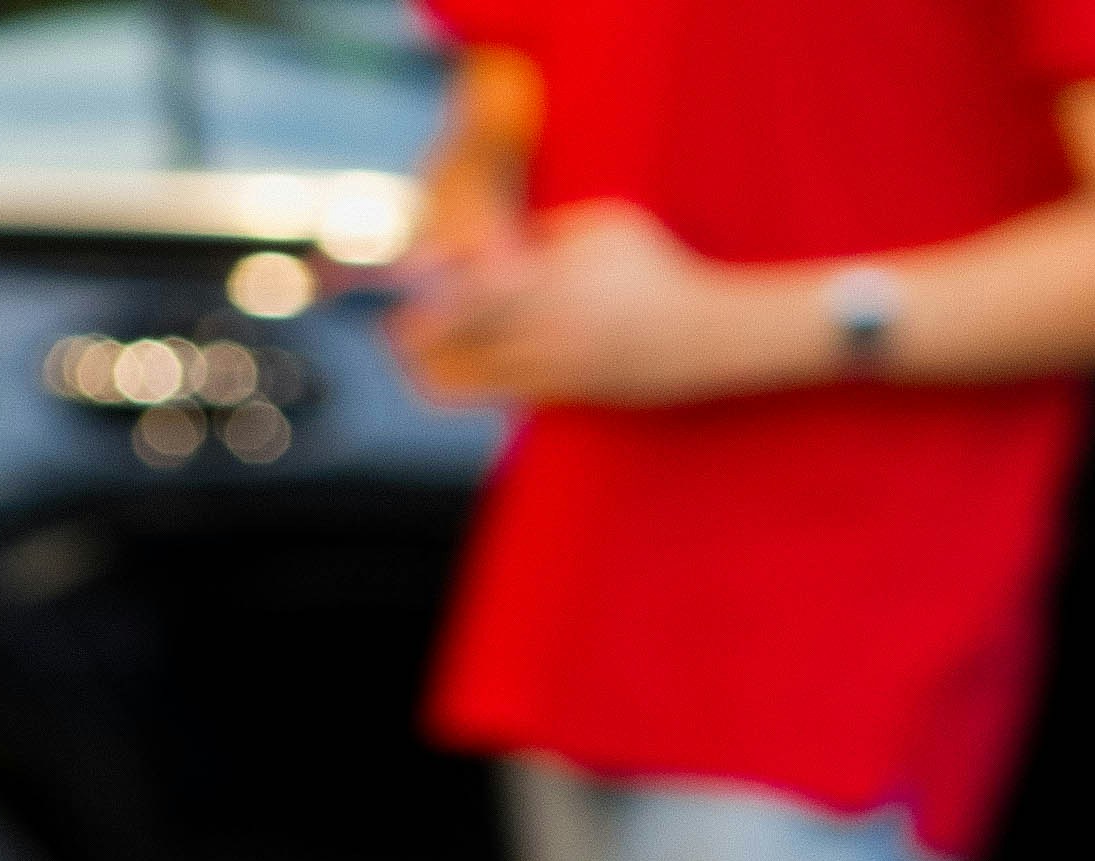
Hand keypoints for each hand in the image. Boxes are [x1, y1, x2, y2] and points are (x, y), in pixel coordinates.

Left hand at [397, 196, 772, 408]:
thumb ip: (545, 235)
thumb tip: (494, 243)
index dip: (433, 288)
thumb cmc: (652, 267)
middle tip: (393, 332)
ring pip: (479, 382)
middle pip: (464, 343)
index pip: (475, 289)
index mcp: (554, 283)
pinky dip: (476, 389)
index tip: (403, 284)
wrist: (701, 336)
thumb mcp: (601, 228)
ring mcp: (556, 371)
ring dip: (440, 373)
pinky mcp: (566, 397)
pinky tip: (455, 379)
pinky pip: (506, 398)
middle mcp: (548, 332)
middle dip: (421, 340)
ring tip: (411, 362)